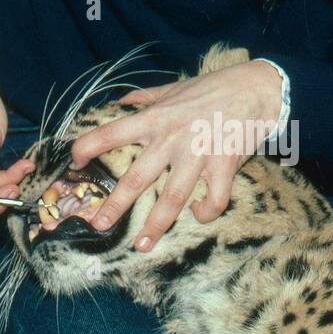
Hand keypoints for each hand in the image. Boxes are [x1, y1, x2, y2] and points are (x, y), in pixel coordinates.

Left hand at [69, 61, 282, 251]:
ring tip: (141, 245)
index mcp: (157, 118)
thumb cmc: (214, 88)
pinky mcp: (224, 166)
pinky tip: (197, 214)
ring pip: (172, 198)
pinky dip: (205, 212)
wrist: (257, 89)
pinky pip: (214, 199)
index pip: (113, 132)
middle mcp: (173, 139)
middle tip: (97, 225)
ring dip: (155, 225)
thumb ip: (147, 97)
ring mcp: (199, 155)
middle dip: (115, 204)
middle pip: (137, 177)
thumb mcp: (176, 87)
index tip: (74, 160)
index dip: (90, 145)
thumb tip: (122, 101)